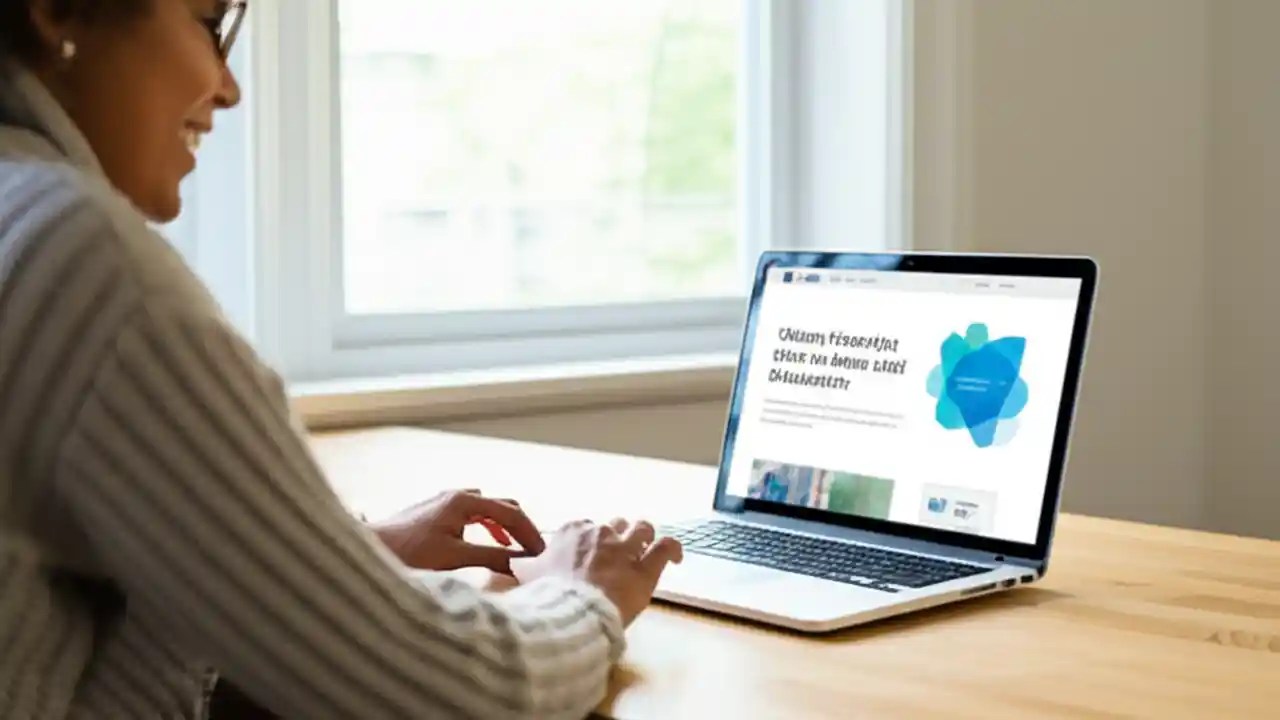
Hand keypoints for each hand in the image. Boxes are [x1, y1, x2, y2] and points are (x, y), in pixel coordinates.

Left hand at [373, 490, 545, 574]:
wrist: (370, 548)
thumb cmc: (409, 553)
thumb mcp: (454, 557)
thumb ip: (491, 558)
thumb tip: (520, 564)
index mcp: (465, 501)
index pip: (511, 513)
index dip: (530, 534)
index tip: (543, 555)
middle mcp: (459, 495)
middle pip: (504, 506)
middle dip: (522, 528)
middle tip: (535, 552)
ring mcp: (447, 501)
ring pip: (490, 509)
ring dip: (507, 528)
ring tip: (518, 549)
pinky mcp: (438, 511)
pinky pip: (476, 514)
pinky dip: (490, 528)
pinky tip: (491, 544)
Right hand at [509, 518, 682, 626]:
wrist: (571, 613)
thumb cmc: (547, 596)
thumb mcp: (528, 576)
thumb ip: (527, 566)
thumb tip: (516, 564)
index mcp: (572, 531)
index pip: (585, 526)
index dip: (589, 540)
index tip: (588, 554)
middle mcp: (601, 533)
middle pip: (615, 525)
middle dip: (617, 537)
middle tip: (617, 554)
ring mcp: (626, 548)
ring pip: (642, 529)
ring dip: (644, 537)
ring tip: (646, 547)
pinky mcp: (647, 568)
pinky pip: (666, 548)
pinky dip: (673, 549)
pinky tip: (676, 557)